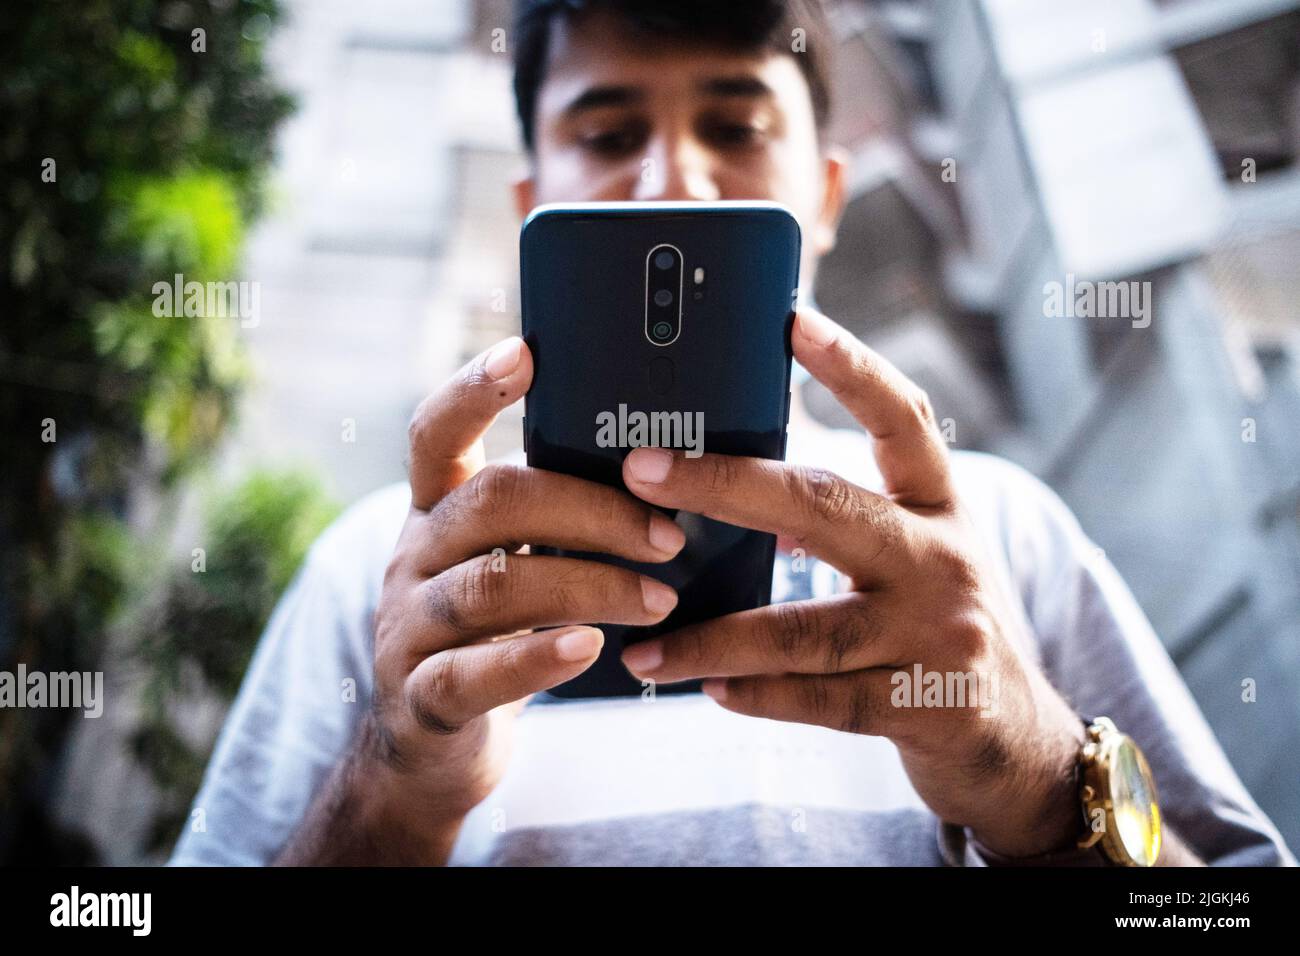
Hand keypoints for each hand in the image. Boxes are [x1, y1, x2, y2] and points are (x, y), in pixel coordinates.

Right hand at [366, 336, 681, 844]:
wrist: (430, 744)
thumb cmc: (495, 636)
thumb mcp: (508, 562)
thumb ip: (551, 520)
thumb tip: (661, 469)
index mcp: (436, 511)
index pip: (436, 432)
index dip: (473, 388)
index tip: (526, 352)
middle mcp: (414, 557)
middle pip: (493, 501)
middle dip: (592, 509)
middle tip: (669, 535)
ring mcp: (409, 627)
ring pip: (494, 585)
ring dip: (591, 584)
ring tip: (659, 598)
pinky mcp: (422, 696)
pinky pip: (474, 672)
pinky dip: (537, 657)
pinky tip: (590, 649)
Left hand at [618, 308, 1086, 857]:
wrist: (1017, 740)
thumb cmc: (938, 626)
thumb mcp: (917, 553)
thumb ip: (843, 515)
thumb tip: (731, 479)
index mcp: (940, 507)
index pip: (904, 420)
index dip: (852, 366)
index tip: (794, 321)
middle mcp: (944, 561)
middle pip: (826, 507)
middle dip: (725, 486)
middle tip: (644, 470)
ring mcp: (939, 636)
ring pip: (807, 629)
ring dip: (714, 637)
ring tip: (644, 645)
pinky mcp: (926, 707)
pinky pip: (820, 699)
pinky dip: (757, 693)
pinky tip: (706, 687)